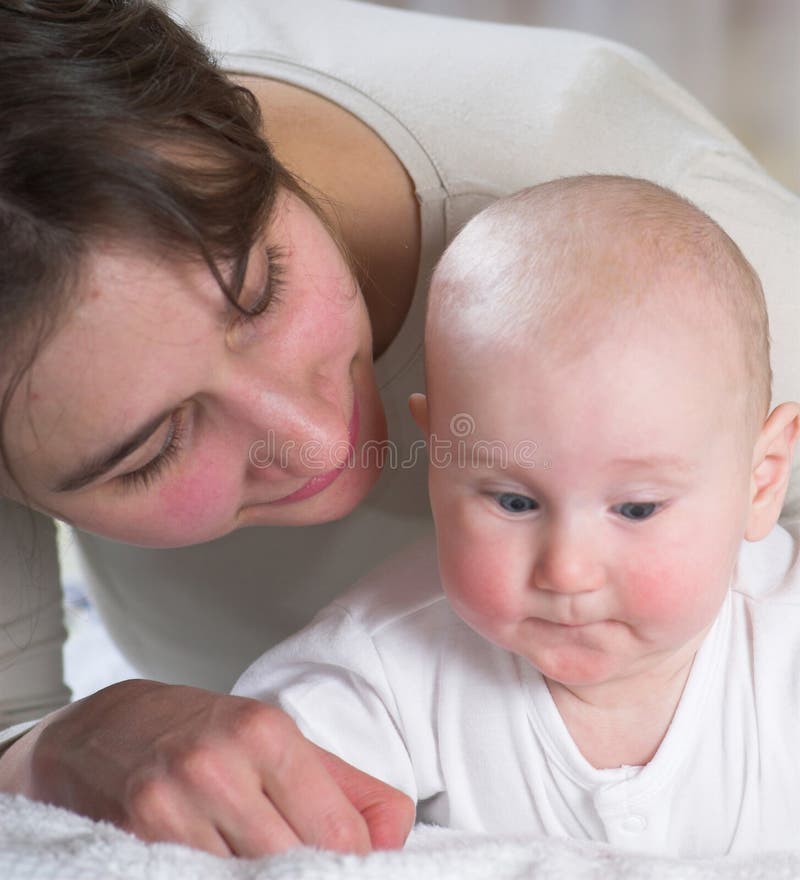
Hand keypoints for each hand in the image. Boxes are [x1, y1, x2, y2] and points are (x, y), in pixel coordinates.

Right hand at [0, 679, 413, 855]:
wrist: (106, 726)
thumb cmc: (206, 731)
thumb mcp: (282, 740)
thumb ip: (350, 789)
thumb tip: (396, 840)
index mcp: (267, 734)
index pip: (340, 833)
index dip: (356, 862)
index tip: (350, 862)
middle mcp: (221, 766)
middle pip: (299, 864)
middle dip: (313, 873)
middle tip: (309, 863)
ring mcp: (174, 805)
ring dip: (268, 878)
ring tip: (265, 861)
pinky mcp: (140, 835)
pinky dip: (225, 879)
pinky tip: (231, 865)